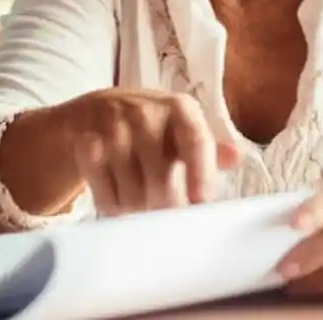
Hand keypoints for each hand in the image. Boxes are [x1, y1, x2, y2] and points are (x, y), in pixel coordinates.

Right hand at [61, 89, 240, 216]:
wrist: (92, 113)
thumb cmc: (149, 126)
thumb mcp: (181, 127)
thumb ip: (208, 147)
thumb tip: (235, 157)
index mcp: (179, 108)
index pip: (196, 142)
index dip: (201, 175)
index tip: (201, 203)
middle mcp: (144, 113)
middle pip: (163, 178)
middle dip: (167, 205)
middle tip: (168, 214)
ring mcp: (112, 129)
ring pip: (134, 194)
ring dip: (139, 208)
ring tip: (141, 199)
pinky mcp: (87, 147)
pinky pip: (106, 196)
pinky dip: (115, 207)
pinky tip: (119, 198)